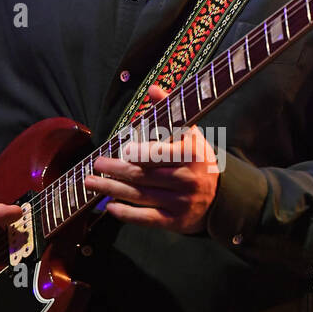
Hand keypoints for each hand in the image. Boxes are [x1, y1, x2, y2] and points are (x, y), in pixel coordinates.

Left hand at [85, 83, 219, 233]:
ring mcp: (181, 203)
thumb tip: (153, 89)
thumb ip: (170, 111)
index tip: (122, 149)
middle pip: (142, 175)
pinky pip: (146, 218)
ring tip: (92, 183)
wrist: (220, 197)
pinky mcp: (176, 222)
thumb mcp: (190, 134)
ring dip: (112, 189)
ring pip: (140, 196)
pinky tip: (110, 206)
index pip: (159, 153)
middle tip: (96, 164)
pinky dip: (126, 213)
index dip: (138, 153)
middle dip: (115, 169)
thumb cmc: (198, 160)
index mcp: (191, 154)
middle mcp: (187, 179)